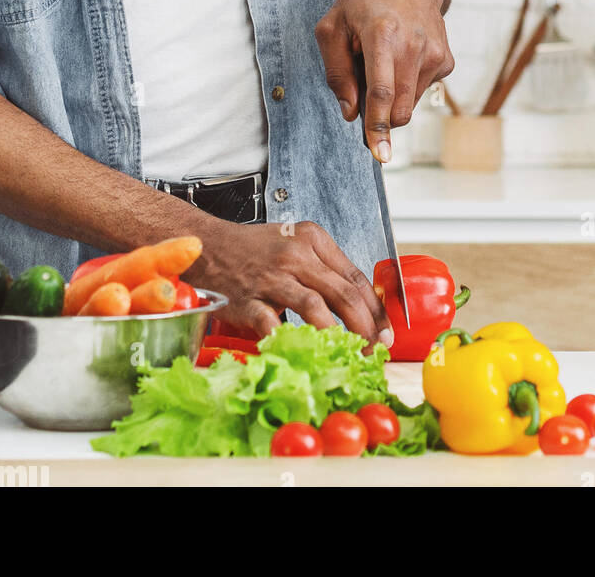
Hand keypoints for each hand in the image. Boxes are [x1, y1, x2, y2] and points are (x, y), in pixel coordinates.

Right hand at [186, 218, 393, 346]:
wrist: (208, 247)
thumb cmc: (254, 250)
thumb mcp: (295, 246)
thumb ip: (323, 269)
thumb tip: (358, 304)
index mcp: (313, 239)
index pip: (354, 276)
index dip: (375, 308)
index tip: (386, 330)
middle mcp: (296, 255)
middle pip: (342, 293)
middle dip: (365, 326)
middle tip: (376, 349)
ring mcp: (272, 276)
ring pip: (315, 307)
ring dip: (337, 335)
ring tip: (349, 355)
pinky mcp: (249, 298)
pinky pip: (272, 323)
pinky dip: (288, 340)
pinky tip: (300, 353)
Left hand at [315, 0, 454, 160]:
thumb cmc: (363, 3)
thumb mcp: (332, 27)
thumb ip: (336, 72)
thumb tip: (350, 112)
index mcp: (382, 34)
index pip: (381, 90)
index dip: (377, 125)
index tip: (379, 154)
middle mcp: (414, 45)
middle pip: (399, 108)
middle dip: (380, 116)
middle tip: (363, 92)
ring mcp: (434, 53)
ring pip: (409, 104)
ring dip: (392, 96)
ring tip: (383, 62)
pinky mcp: (446, 60)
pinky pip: (421, 92)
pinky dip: (406, 85)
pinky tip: (401, 58)